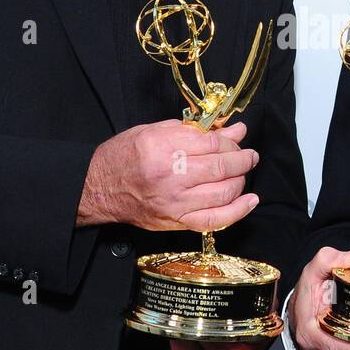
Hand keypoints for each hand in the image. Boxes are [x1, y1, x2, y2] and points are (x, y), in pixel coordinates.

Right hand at [77, 119, 258, 230]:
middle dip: (242, 159)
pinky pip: (215, 220)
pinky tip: (250, 200)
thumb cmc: (124, 157)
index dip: (230, 140)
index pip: (211, 143)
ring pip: (223, 192)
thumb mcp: (155, 132)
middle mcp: (170, 175)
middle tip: (248, 155)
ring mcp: (174, 201)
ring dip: (241, 181)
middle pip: (221, 167)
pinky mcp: (175, 220)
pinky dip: (238, 211)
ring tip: (242, 172)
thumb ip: (196, 131)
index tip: (236, 138)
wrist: (99, 188)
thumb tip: (233, 130)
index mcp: (162, 147)